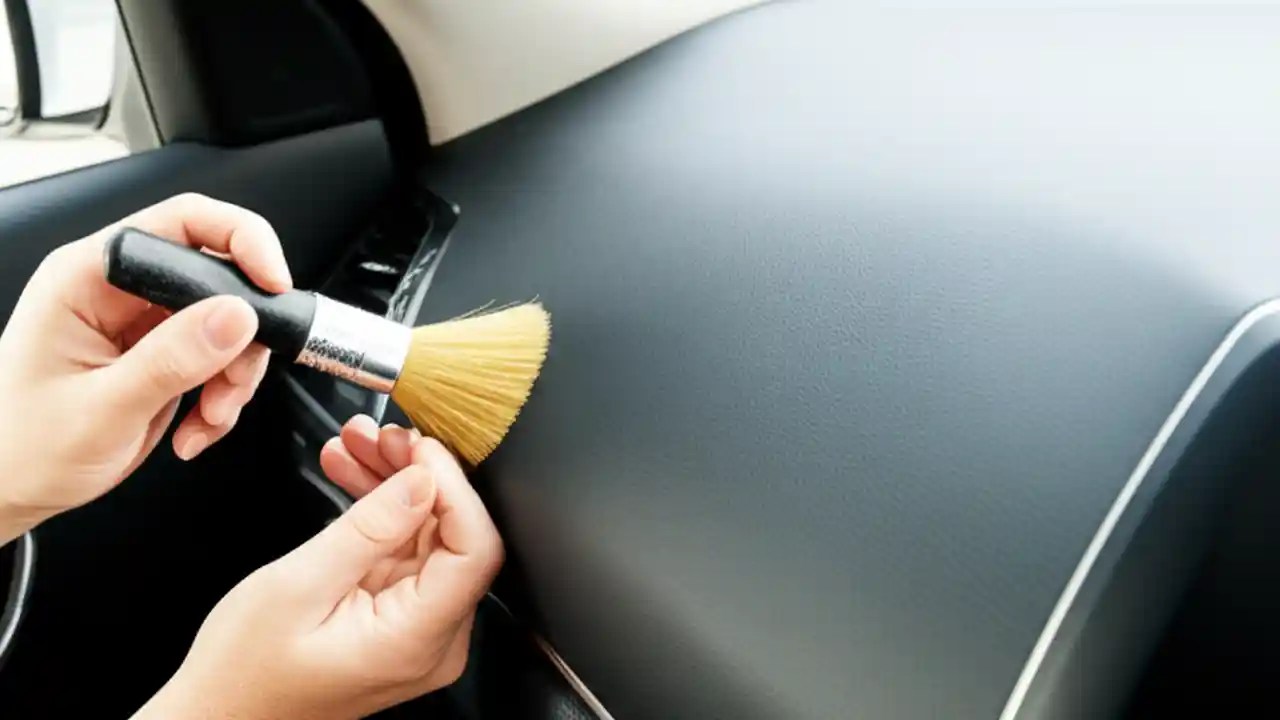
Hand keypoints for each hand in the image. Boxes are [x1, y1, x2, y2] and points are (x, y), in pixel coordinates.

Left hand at [0, 193, 291, 543]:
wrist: (7, 492)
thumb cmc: (21, 448)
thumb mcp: (101, 408)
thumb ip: (171, 360)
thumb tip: (237, 316)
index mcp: (87, 277)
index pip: (183, 222)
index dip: (241, 242)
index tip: (274, 287)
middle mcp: (119, 290)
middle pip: (219, 277)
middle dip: (243, 334)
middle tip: (234, 383)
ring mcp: (143, 324)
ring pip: (231, 323)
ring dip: (235, 376)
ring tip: (210, 419)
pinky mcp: (162, 355)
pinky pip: (221, 359)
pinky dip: (224, 397)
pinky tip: (195, 429)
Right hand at [135, 416, 503, 719]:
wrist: (214, 713)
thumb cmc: (242, 674)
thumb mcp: (297, 586)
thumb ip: (367, 530)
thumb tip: (419, 481)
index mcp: (416, 641)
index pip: (474, 550)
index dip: (453, 488)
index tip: (420, 448)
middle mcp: (431, 639)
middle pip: (454, 536)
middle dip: (418, 474)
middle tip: (379, 433)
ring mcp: (416, 628)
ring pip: (427, 534)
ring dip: (394, 482)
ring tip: (357, 442)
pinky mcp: (396, 615)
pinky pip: (402, 549)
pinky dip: (379, 509)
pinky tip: (352, 472)